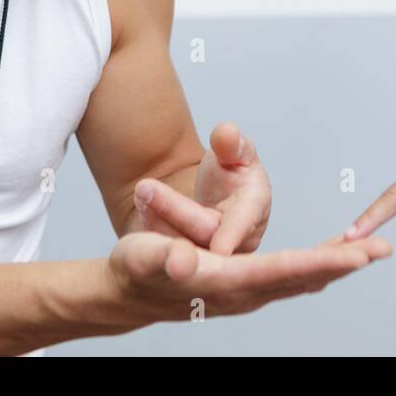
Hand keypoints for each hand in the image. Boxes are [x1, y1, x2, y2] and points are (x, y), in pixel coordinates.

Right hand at [105, 230, 391, 325]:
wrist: (125, 292)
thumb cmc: (135, 270)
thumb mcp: (144, 257)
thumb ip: (164, 258)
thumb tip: (184, 261)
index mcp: (227, 282)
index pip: (286, 270)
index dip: (324, 261)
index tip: (358, 254)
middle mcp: (244, 292)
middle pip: (305, 276)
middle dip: (346, 263)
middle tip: (384, 248)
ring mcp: (247, 292)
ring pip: (303, 278)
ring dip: (338, 264)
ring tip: (373, 250)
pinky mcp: (245, 286)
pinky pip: (291, 276)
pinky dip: (318, 264)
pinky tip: (335, 256)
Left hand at [129, 122, 271, 254]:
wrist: (214, 194)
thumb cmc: (231, 170)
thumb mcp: (236, 152)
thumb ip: (231, 144)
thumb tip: (226, 134)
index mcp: (254, 210)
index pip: (244, 222)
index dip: (233, 235)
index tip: (219, 249)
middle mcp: (238, 240)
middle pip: (204, 231)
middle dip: (174, 209)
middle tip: (144, 187)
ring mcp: (212, 255)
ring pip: (181, 244)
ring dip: (157, 217)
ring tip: (141, 190)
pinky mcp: (188, 261)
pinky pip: (166, 248)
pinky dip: (151, 225)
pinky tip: (140, 203)